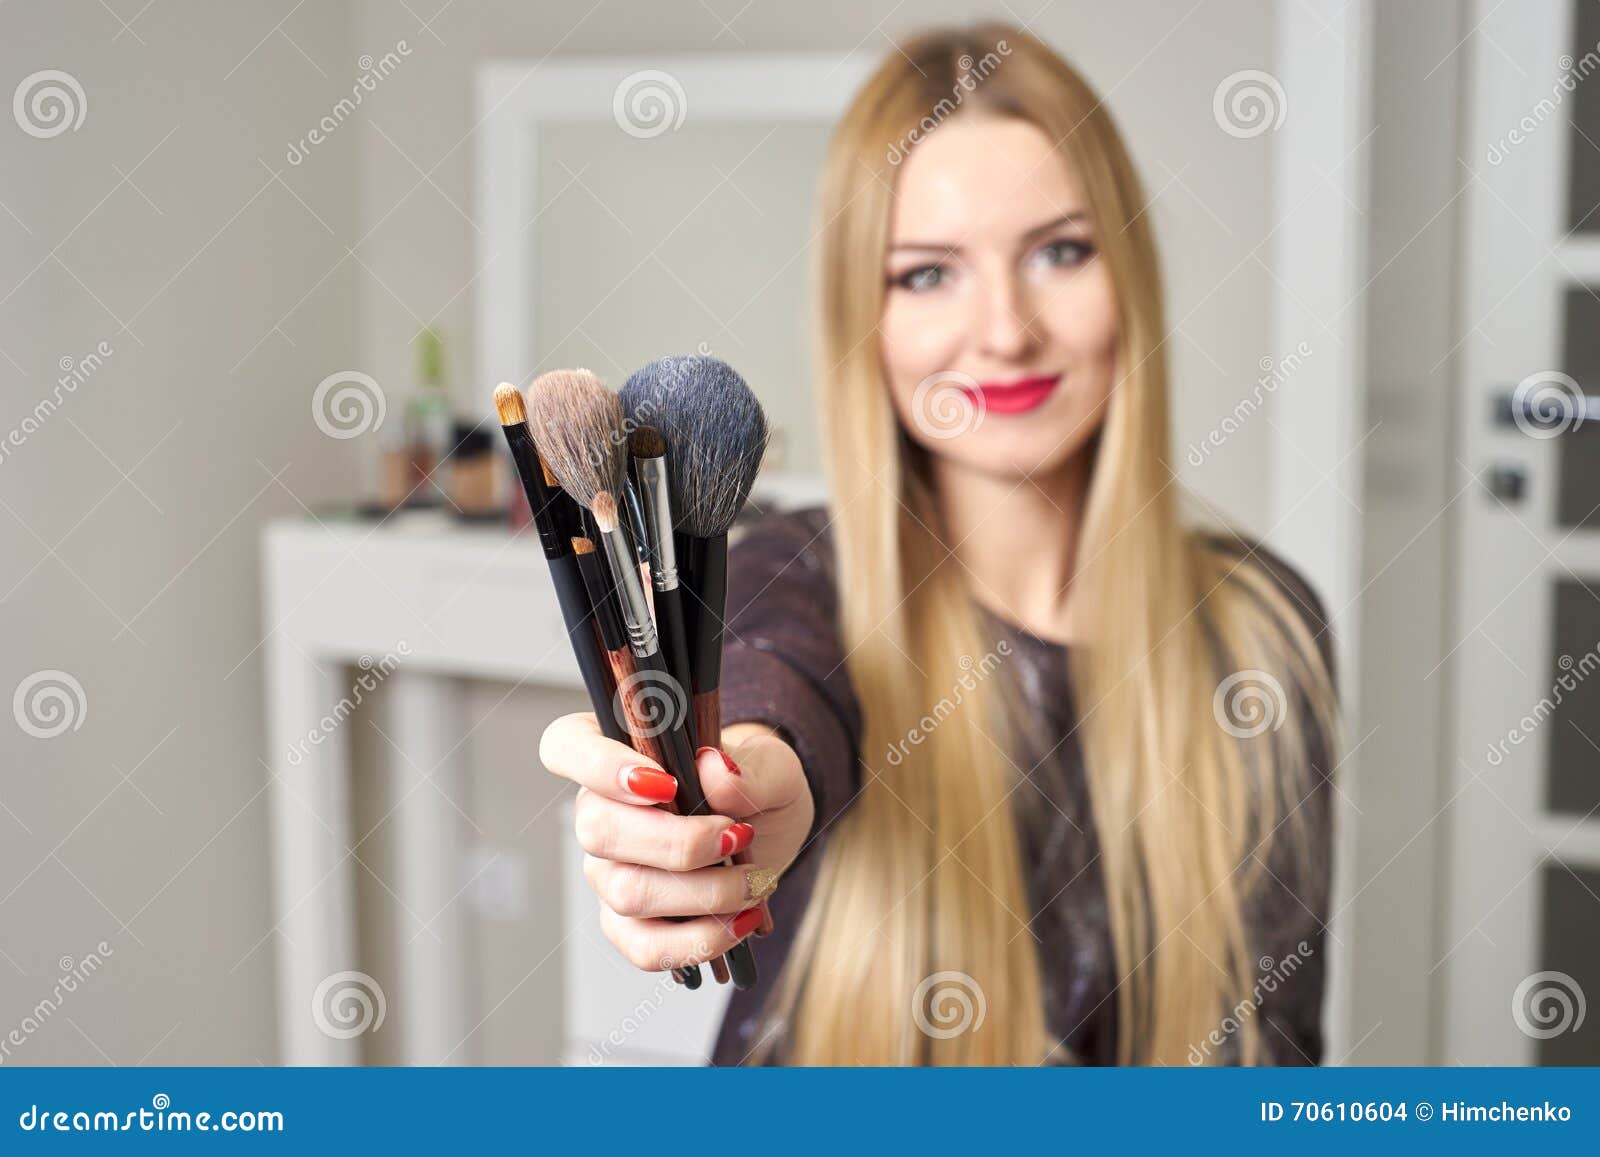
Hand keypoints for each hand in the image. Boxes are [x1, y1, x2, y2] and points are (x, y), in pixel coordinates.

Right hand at [539, 714, 813, 972]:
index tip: (667, 783)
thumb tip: (713, 769)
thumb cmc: (754, 787)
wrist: (770, 834)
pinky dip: (700, 940)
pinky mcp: (628, 925)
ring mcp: (608, 871)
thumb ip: (749, 768)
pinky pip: (645, 947)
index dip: (600, 766)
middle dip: (679, 843)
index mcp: (614, 749)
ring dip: (705, 894)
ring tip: (755, 881)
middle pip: (598, 831)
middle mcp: (599, 811)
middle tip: (739, 836)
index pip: (566, 746)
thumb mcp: (773, 765)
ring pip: (628, 892)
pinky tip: (741, 921)